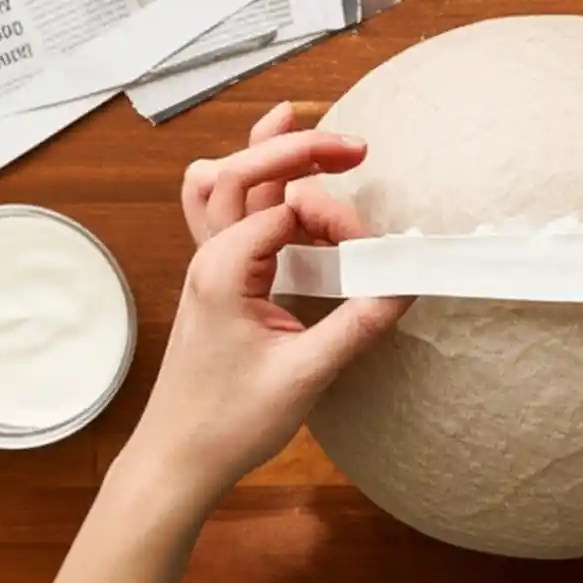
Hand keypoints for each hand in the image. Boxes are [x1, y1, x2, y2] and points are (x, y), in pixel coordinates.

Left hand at [121, 103, 409, 496]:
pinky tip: (271, 184)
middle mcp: (209, 256)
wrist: (178, 458)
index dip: (340, 219)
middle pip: (248, 169)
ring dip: (262, 153)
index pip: (290, 208)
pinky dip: (243, 186)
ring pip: (224, 182)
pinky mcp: (215, 282)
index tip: (375, 254)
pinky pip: (217, 212)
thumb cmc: (228, 421)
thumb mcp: (305, 375)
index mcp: (224, 270)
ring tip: (297, 124)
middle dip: (302, 147)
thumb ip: (356, 325)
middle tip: (357, 147)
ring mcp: (206, 266)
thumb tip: (404, 286)